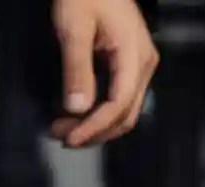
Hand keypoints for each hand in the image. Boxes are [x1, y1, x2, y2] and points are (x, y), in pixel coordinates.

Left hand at [50, 0, 158, 147]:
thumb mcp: (74, 30)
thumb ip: (77, 69)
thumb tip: (77, 108)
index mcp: (135, 55)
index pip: (118, 103)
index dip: (94, 126)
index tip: (69, 138)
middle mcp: (144, 64)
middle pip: (126, 114)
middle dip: (94, 132)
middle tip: (61, 136)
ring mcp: (139, 65)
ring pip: (124, 110)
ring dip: (96, 126)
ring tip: (64, 129)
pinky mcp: (130, 65)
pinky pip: (119, 99)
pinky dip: (99, 114)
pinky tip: (76, 116)